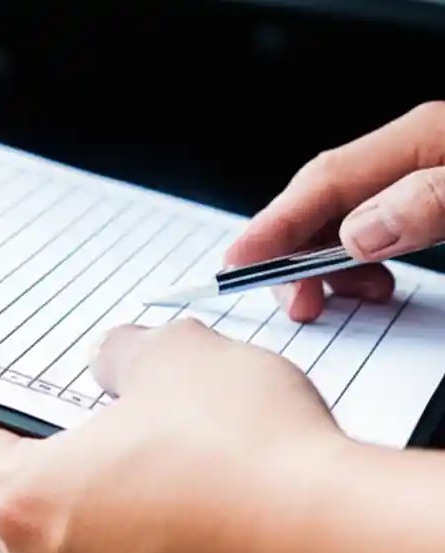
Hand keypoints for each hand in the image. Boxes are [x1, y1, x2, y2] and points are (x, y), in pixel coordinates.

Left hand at [0, 319, 353, 552]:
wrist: (342, 547)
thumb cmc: (250, 462)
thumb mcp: (172, 356)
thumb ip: (121, 353)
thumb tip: (115, 359)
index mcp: (25, 504)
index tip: (8, 398)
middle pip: (22, 505)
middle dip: (57, 461)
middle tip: (104, 427)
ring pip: (82, 551)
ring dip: (108, 511)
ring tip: (167, 469)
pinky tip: (201, 519)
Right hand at [228, 101, 444, 321]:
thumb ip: (429, 202)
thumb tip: (359, 233)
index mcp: (421, 136)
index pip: (325, 180)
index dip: (275, 223)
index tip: (239, 262)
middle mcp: (410, 154)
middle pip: (323, 201)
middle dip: (295, 254)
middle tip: (297, 302)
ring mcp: (417, 178)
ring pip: (342, 220)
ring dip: (326, 265)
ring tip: (343, 299)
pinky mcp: (427, 204)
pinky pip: (373, 230)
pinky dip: (357, 264)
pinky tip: (371, 284)